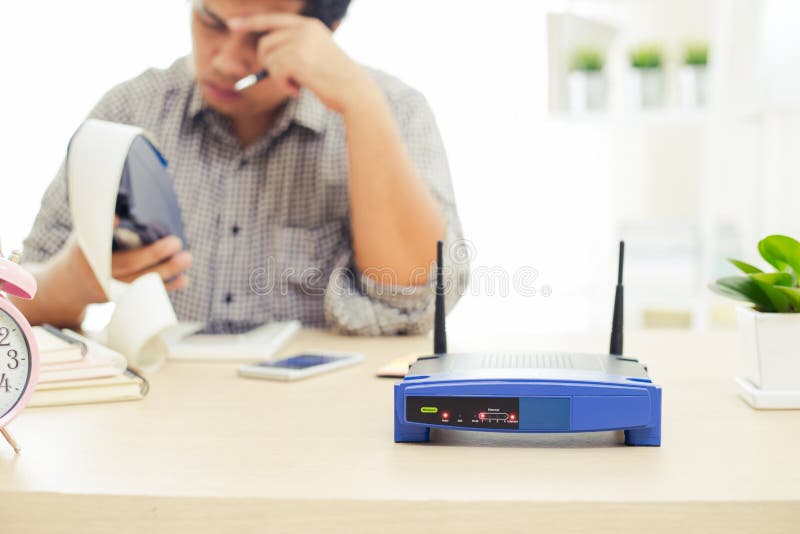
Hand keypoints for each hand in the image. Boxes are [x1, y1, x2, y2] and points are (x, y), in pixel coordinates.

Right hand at [61, 232, 191, 304]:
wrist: (70, 287)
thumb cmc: (84, 252)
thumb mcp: (85, 237)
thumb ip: (102, 225)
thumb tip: (122, 209)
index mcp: (85, 253)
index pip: (98, 242)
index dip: (108, 230)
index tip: (119, 219)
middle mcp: (96, 273)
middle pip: (127, 264)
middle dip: (153, 254)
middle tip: (176, 242)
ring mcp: (109, 290)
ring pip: (140, 281)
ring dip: (166, 271)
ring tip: (187, 258)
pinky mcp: (121, 299)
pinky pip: (146, 293)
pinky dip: (166, 286)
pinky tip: (183, 278)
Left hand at [228, 13, 378, 112]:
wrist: (354, 92)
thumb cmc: (336, 81)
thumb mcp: (317, 56)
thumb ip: (295, 48)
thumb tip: (265, 52)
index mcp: (310, 26)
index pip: (273, 20)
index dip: (250, 21)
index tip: (232, 24)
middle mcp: (304, 29)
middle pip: (265, 43)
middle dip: (269, 64)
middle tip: (287, 79)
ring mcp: (301, 42)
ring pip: (269, 59)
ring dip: (278, 77)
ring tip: (297, 85)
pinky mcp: (298, 58)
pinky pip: (275, 72)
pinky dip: (283, 86)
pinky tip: (298, 90)